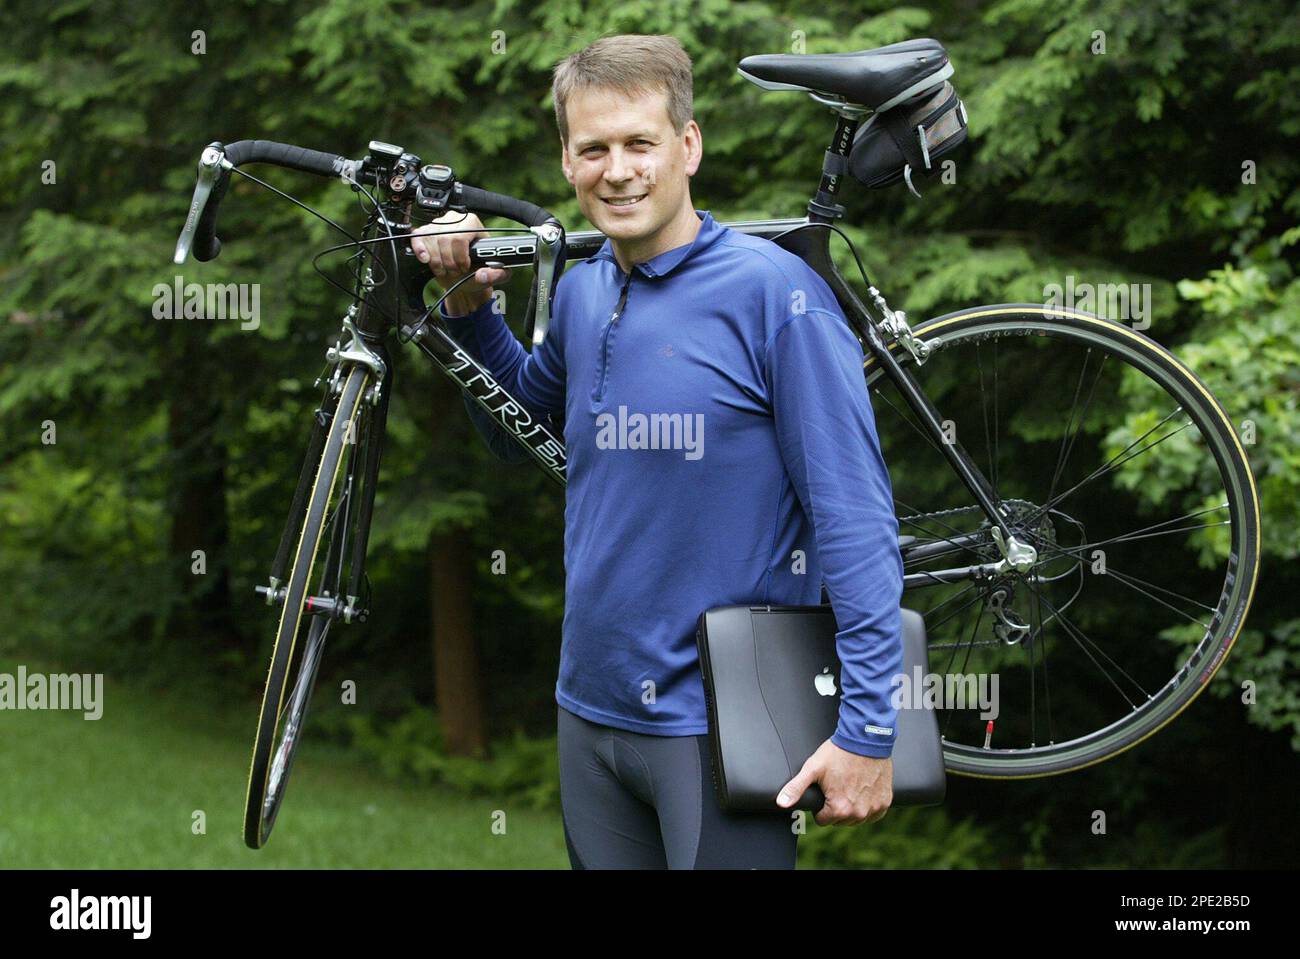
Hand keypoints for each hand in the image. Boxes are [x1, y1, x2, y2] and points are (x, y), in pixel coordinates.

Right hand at [410, 211, 510, 315]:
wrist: (461, 278)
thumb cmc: (476, 272)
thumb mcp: (492, 275)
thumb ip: (497, 275)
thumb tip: (483, 274)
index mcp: (473, 223)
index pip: (461, 236)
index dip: (460, 256)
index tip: (464, 267)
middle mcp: (455, 219)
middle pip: (444, 239)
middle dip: (449, 261)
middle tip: (455, 271)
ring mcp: (438, 224)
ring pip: (431, 240)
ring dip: (437, 261)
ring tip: (446, 269)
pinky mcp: (425, 232)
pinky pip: (418, 238)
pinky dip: (420, 250)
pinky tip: (425, 259)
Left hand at [776, 739, 892, 826]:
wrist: (865, 739)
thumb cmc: (837, 753)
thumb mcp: (812, 769)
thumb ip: (795, 788)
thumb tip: (780, 803)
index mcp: (838, 809)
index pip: (823, 820)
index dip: (821, 805)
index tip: (825, 789)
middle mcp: (858, 813)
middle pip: (840, 820)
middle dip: (836, 806)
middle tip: (837, 784)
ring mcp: (873, 808)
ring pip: (856, 818)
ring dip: (852, 807)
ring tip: (849, 785)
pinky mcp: (885, 802)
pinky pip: (873, 813)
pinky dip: (868, 805)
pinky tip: (863, 789)